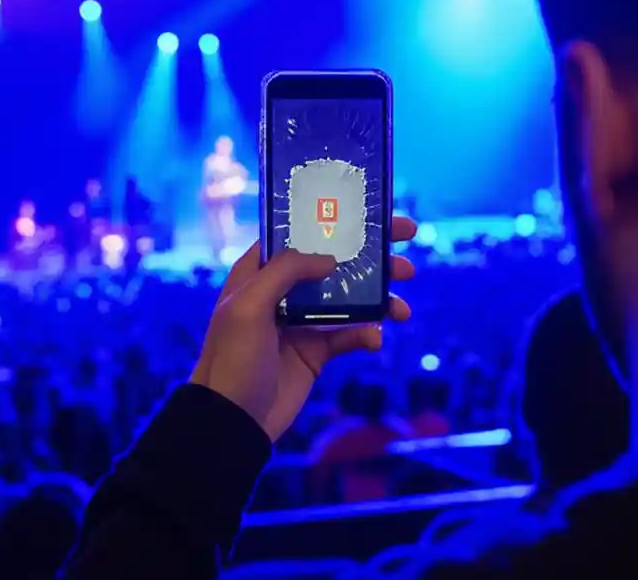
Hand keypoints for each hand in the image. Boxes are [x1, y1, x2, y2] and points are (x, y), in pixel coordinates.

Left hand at [191, 217, 416, 440]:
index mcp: (259, 273)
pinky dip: (367, 335)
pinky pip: (349, 336)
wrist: (232, 422)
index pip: (300, 235)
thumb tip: (329, 258)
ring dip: (379, 299)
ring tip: (403, 307)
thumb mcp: (249, 307)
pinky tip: (376, 340)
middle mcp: (282, 292)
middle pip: (333, 264)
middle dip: (371, 260)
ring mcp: (301, 322)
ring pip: (349, 300)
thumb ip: (285, 272)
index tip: (373, 216)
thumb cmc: (232, 360)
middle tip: (405, 261)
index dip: (335, 223)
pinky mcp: (315, 351)